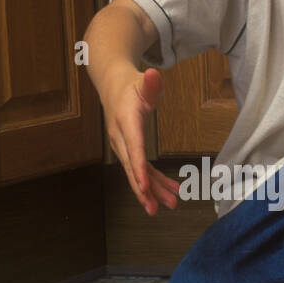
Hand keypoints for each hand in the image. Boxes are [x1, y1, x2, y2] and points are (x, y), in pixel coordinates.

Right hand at [104, 68, 180, 215]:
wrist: (113, 86)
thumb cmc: (131, 85)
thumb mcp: (142, 82)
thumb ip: (151, 83)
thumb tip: (153, 74)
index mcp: (126, 122)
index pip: (133, 148)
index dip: (138, 168)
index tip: (144, 187)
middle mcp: (121, 138)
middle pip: (132, 167)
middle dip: (144, 190)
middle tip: (155, 208)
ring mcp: (123, 147)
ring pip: (137, 173)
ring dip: (152, 191)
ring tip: (170, 204)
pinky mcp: (129, 150)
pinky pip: (141, 169)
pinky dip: (155, 181)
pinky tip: (170, 191)